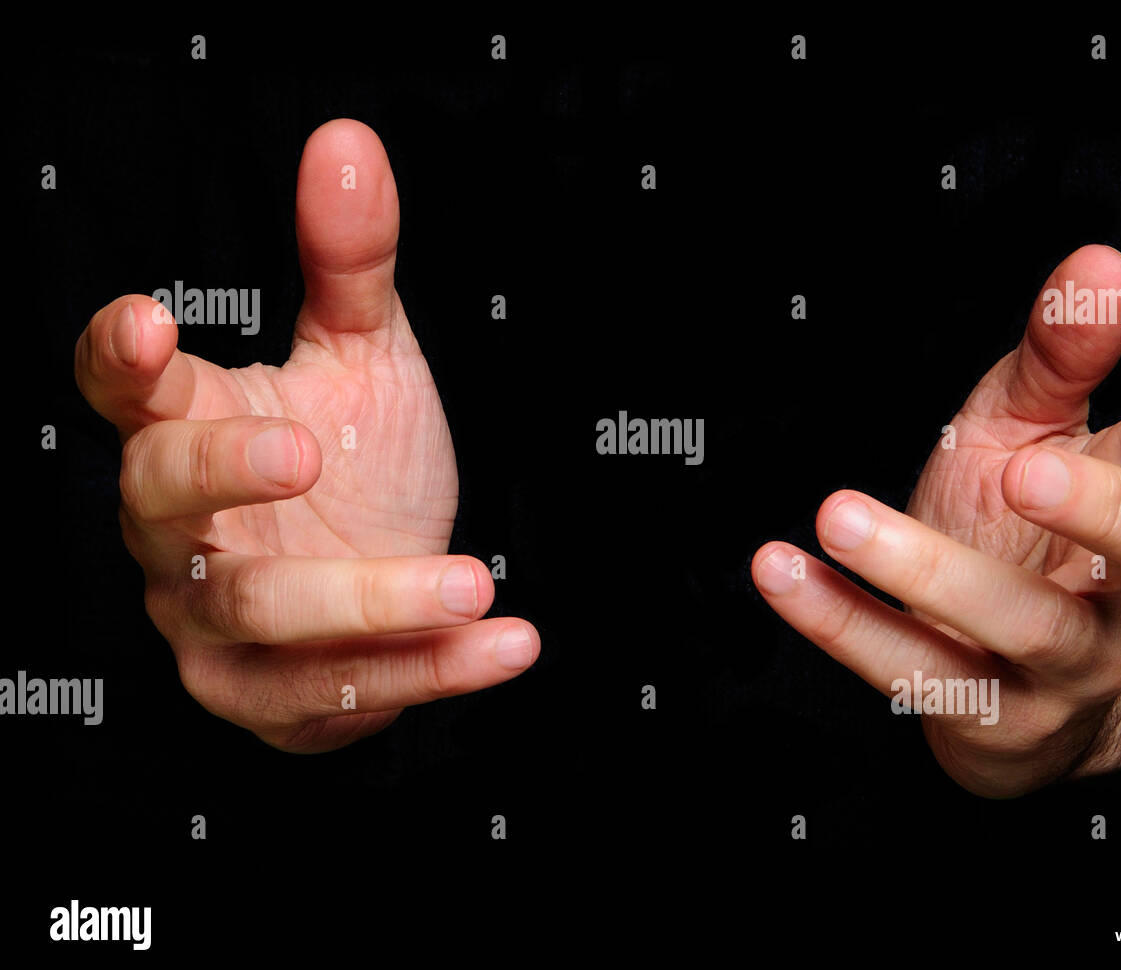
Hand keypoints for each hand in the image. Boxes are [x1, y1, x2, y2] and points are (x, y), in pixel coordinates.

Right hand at [75, 119, 539, 752]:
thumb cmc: (358, 460)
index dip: (118, 357)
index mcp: (190, 427)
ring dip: (370, 598)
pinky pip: (338, 693)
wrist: (392, 575)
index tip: (151, 322)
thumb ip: (349, 264)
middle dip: (224, 473)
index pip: (119, 388)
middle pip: (159, 498)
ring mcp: (214, 618)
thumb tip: (348, 146)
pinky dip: (431, 670)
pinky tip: (504, 643)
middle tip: (305, 453)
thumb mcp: (365, 357)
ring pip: (258, 611)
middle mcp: (181, 529)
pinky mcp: (269, 694)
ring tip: (471, 580)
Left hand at [752, 245, 1120, 796]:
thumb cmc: (1019, 542)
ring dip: (925, 568)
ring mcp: (1067, 663)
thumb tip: (1094, 267)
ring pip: (1017, 622)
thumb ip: (1057, 361)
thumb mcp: (1029, 439)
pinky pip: (914, 672)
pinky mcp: (994, 716)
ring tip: (841, 515)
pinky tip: (784, 571)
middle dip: (1093, 508)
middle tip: (1024, 470)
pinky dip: (841, 621)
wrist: (1011, 696)